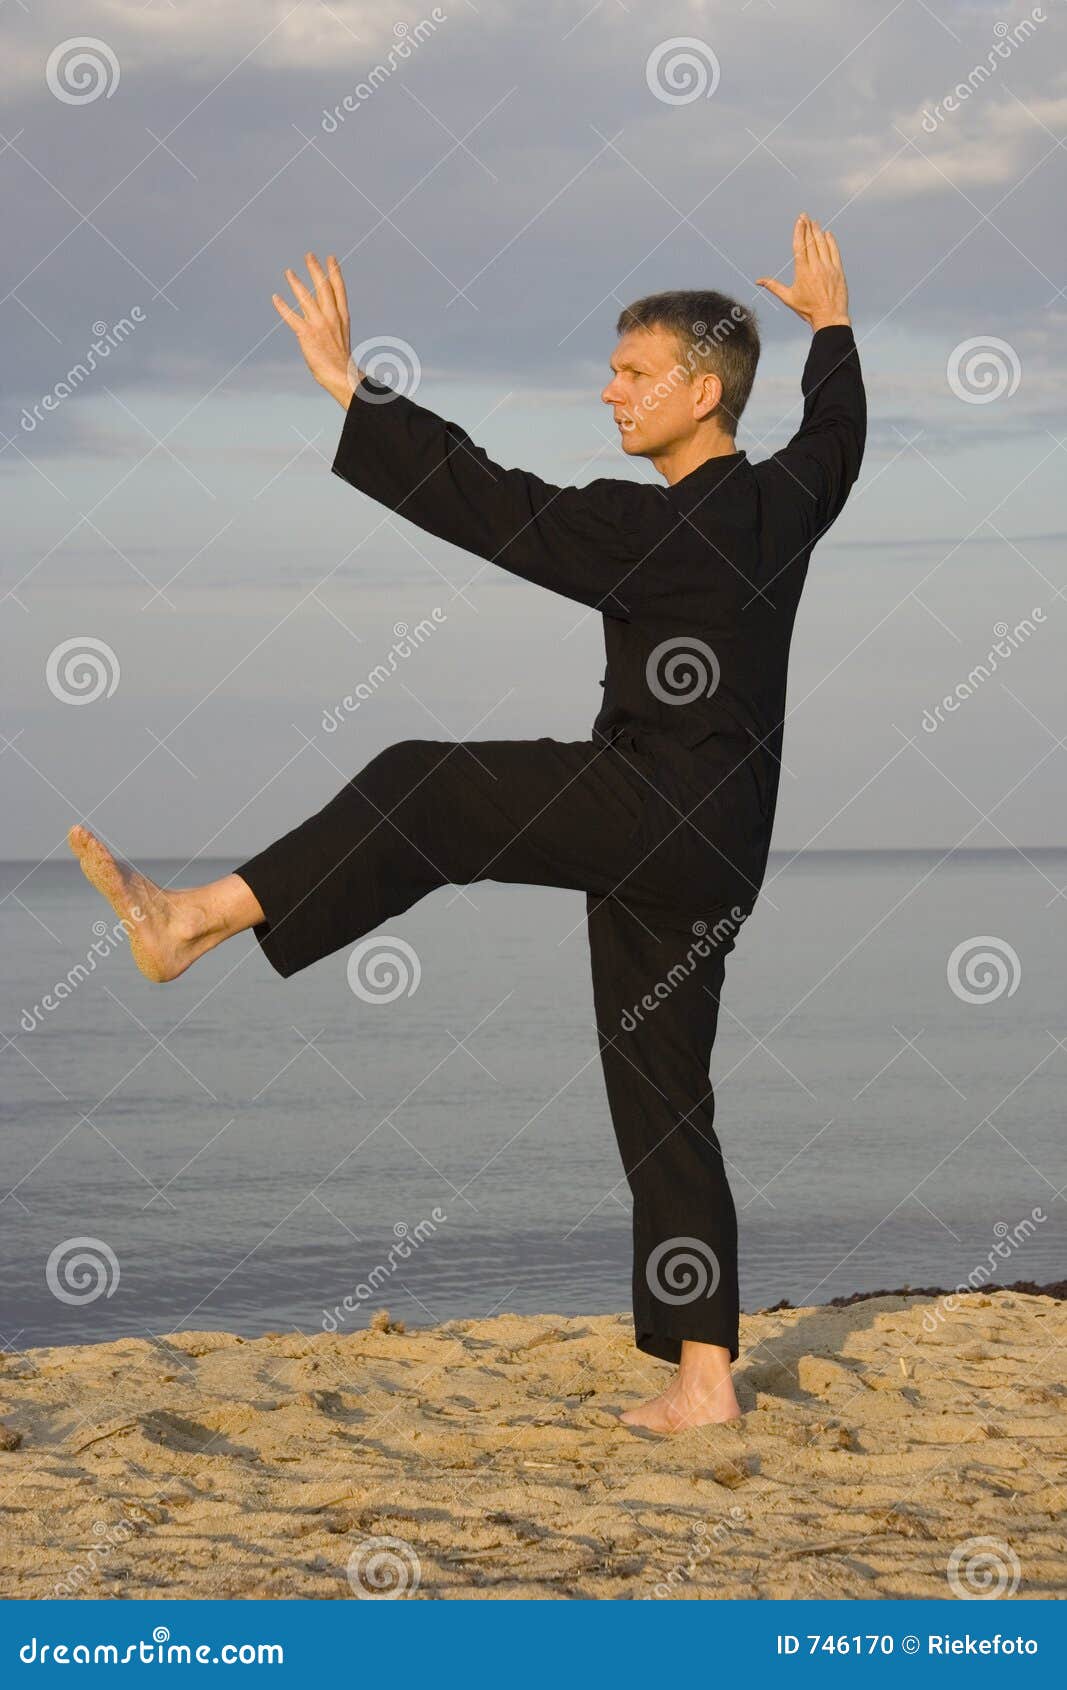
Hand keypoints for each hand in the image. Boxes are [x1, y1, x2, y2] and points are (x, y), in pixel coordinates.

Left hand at [272, 252, 358, 407]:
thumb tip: (324, 319)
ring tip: (288, 271)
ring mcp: (319, 324)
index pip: (339, 290)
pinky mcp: (307, 334)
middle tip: (309, 255)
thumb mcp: (341, 338)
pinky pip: (292, 317)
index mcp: (342, 317)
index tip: (330, 259)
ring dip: (296, 283)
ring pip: (307, 298)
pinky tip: (275, 297)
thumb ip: (332, 324)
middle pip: (324, 287)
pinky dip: (282, 307)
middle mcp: (331, 317)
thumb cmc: (341, 362)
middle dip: (316, 270)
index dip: (335, 272)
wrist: (341, 375)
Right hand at [756, 214, 850, 331]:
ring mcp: (828, 267)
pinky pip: (834, 251)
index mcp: (802, 272)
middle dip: (808, 227)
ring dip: (818, 232)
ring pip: (822, 244)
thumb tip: (758, 281)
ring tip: (815, 222)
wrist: (829, 317)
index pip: (800, 246)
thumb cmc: (807, 310)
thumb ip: (773, 286)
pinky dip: (831, 241)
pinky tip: (828, 234)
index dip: (799, 231)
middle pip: (811, 242)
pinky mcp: (838, 270)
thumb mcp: (788, 298)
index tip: (799, 221)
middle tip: (805, 216)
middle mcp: (815, 267)